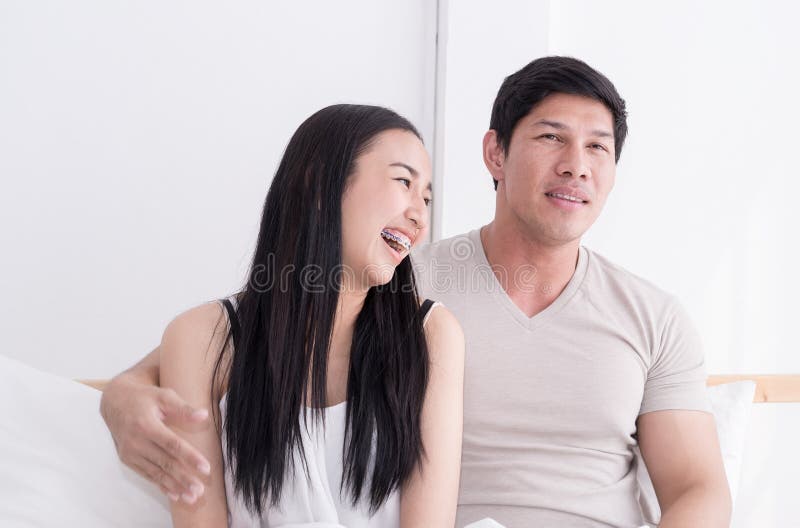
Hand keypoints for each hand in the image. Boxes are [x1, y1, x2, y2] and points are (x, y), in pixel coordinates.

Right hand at [100, 374, 211, 503]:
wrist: (114, 401)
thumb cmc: (145, 397)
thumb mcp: (164, 396)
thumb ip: (183, 408)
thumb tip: (204, 416)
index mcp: (146, 425)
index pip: (172, 445)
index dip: (190, 457)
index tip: (206, 468)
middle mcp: (136, 441)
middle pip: (165, 463)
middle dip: (183, 478)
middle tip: (200, 490)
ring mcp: (130, 452)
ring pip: (156, 473)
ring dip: (175, 486)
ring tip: (191, 496)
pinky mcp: (127, 459)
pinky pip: (147, 475)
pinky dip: (161, 485)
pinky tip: (175, 494)